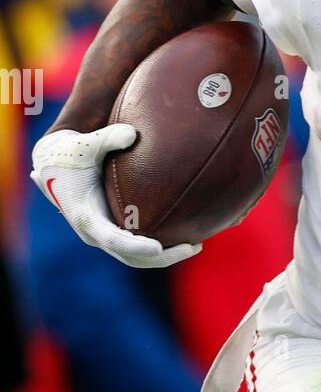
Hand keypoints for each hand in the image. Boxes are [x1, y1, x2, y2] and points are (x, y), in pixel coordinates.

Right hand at [31, 125, 200, 267]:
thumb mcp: (84, 145)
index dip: (135, 246)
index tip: (157, 247)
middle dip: (162, 257)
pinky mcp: (112, 230)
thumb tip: (132, 133)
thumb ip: (106, 138)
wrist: (53, 164)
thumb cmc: (70, 152)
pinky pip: (137, 246)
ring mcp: (103, 235)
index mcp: (85, 216)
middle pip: (131, 257)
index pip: (112, 239)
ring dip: (165, 255)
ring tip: (196, 246)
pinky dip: (160, 246)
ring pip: (136, 257)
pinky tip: (185, 235)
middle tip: (193, 248)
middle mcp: (93, 232)